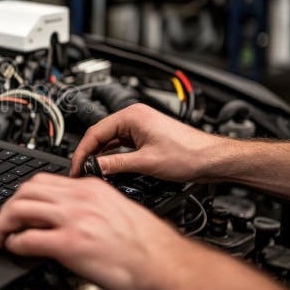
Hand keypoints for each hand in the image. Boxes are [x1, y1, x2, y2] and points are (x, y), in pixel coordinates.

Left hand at [0, 173, 185, 289]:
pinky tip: (16, 250)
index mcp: (93, 188)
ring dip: (4, 223)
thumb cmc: (151, 246)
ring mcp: (73, 220)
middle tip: (5, 222)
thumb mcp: (118, 213)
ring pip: (19, 208)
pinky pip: (26, 239)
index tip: (21, 207)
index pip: (45, 181)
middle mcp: (80, 199)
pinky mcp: (69, 244)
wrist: (167, 266)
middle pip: (26, 190)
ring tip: (2, 236)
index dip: (26, 194)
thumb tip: (72, 220)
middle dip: (9, 206)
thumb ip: (92, 210)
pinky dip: (14, 244)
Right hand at [70, 103, 222, 182]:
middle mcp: (134, 118)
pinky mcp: (145, 137)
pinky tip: (109, 169)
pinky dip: (113, 158)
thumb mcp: (146, 163)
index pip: (95, 132)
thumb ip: (115, 165)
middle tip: (80, 172)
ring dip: (101, 157)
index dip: (82, 152)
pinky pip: (121, 146)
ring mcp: (140, 127)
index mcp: (132, 116)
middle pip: (100, 136)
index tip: (75, 167)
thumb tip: (93, 167)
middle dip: (89, 154)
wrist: (213, 159)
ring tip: (92, 173)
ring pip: (110, 142)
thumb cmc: (189, 154)